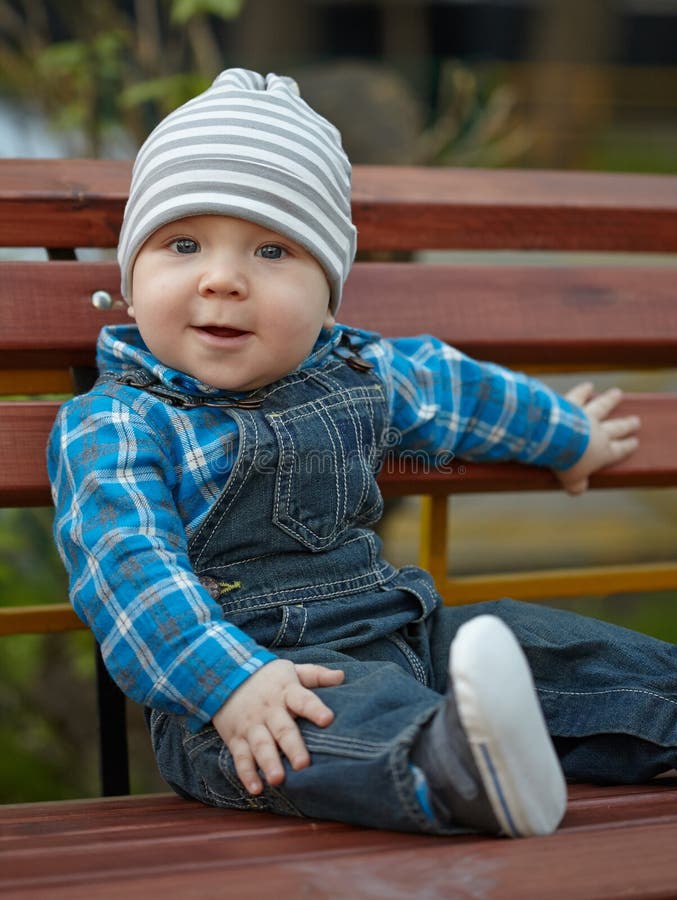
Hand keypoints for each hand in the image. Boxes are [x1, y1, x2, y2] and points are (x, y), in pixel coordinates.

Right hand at [212, 659, 343, 794]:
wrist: (225, 675)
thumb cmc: (268, 678)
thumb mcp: (291, 670)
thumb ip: (316, 675)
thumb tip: (341, 675)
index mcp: (286, 692)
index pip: (303, 700)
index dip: (315, 709)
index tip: (328, 719)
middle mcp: (269, 710)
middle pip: (282, 729)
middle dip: (293, 746)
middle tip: (303, 764)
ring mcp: (251, 725)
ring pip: (261, 745)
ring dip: (269, 763)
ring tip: (278, 780)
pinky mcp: (236, 738)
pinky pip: (241, 758)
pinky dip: (246, 774)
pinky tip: (255, 789)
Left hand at [556, 383, 639, 494]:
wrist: (554, 439)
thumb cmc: (566, 462)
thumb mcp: (571, 480)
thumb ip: (576, 485)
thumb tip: (577, 490)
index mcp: (602, 452)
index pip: (619, 450)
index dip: (627, 447)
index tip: (634, 442)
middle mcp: (598, 432)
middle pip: (616, 427)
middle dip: (626, 424)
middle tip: (636, 420)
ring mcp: (586, 416)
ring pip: (602, 406)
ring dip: (610, 400)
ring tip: (618, 393)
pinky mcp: (571, 404)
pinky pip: (579, 396)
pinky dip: (583, 390)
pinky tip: (588, 385)